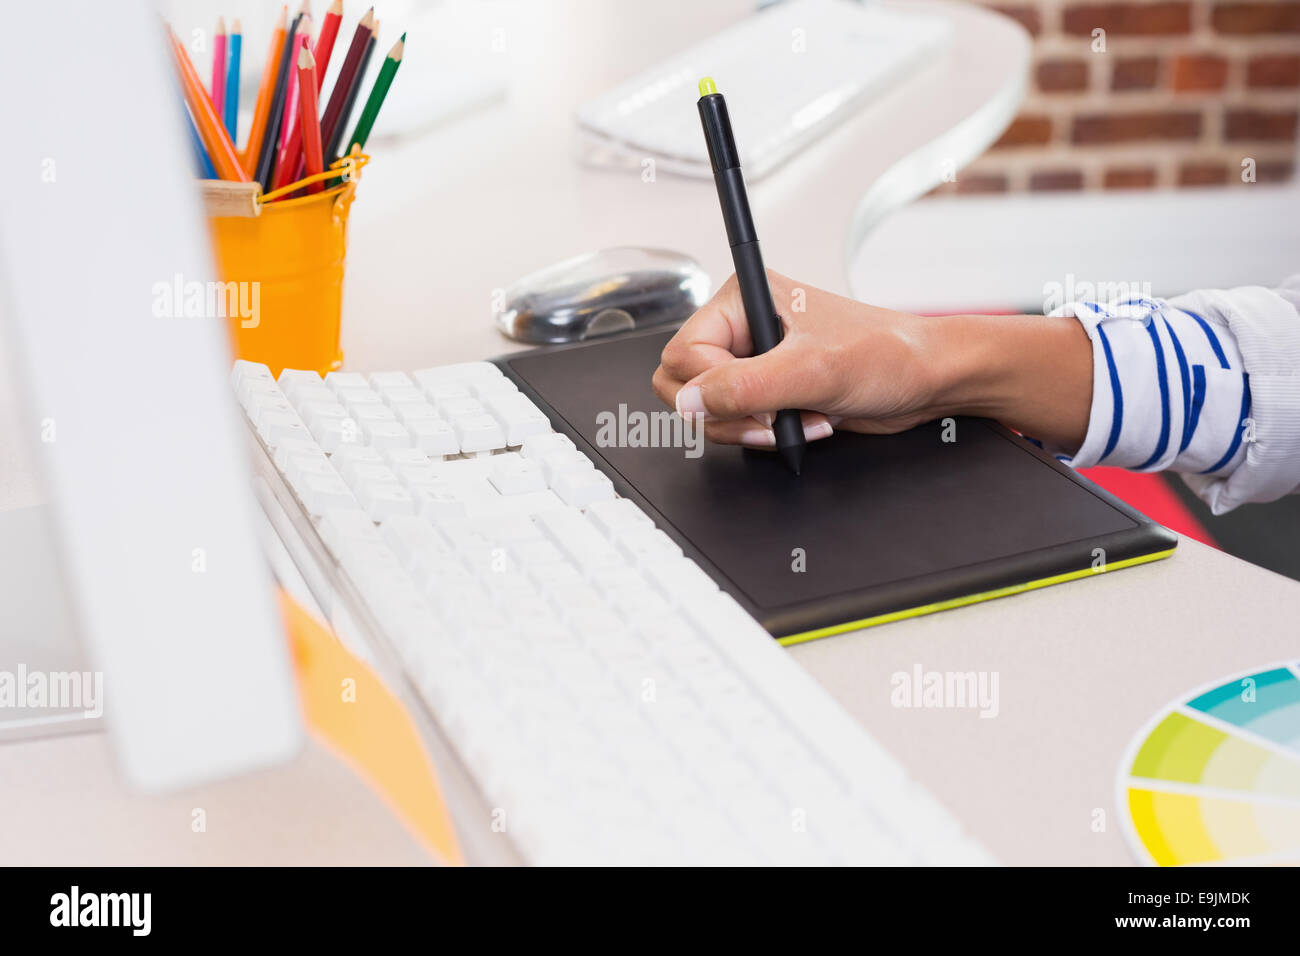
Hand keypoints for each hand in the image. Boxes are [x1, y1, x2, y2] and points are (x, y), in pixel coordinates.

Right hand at [653, 271, 951, 447]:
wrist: (927, 379)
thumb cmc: (887, 354)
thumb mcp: (813, 370)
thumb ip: (744, 385)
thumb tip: (690, 400)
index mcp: (743, 300)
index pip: (683, 354)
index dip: (713, 388)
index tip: (756, 403)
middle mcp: (742, 327)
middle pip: (684, 383)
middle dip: (726, 413)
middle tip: (769, 420)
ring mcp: (753, 361)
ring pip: (707, 409)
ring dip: (750, 428)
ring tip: (796, 420)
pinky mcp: (768, 391)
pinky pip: (736, 422)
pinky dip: (764, 435)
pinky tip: (803, 424)